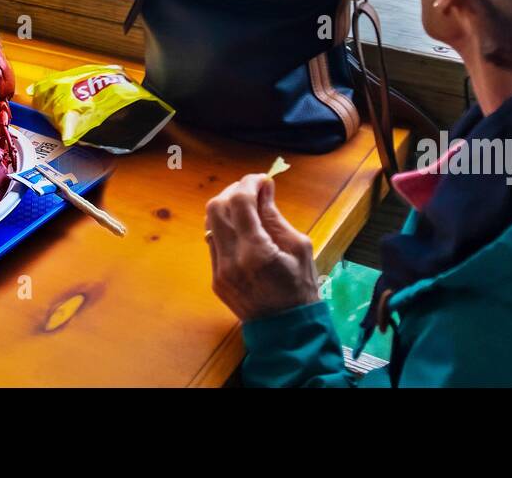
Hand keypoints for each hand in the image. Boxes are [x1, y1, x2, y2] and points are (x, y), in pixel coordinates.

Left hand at [205, 174, 319, 321]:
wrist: (288, 330)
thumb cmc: (301, 288)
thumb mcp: (299, 247)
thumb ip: (275, 216)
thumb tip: (264, 188)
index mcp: (256, 252)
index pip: (239, 202)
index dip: (249, 183)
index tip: (262, 180)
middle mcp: (231, 260)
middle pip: (216, 208)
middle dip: (234, 191)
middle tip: (253, 191)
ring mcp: (219, 271)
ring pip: (211, 223)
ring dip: (227, 208)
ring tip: (248, 208)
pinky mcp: (215, 279)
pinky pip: (214, 242)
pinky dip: (226, 228)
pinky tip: (243, 230)